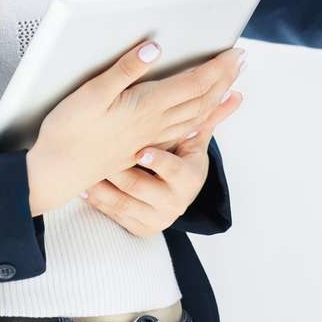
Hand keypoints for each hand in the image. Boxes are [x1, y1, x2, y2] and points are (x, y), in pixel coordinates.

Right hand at [25, 42, 245, 215]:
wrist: (55, 173)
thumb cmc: (69, 131)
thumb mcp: (93, 92)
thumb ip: (126, 70)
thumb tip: (155, 47)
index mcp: (147, 106)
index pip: (194, 83)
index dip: (218, 67)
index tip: (236, 52)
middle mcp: (154, 123)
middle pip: (200, 99)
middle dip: (224, 79)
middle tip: (242, 62)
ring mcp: (149, 138)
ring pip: (193, 117)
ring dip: (216, 100)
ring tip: (231, 87)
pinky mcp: (139, 147)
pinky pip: (180, 133)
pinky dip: (198, 123)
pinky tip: (201, 123)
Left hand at [85, 89, 244, 237]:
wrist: (176, 193)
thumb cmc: (183, 157)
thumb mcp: (196, 139)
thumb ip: (211, 115)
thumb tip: (236, 93)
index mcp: (191, 178)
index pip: (175, 170)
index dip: (158, 162)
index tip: (141, 153)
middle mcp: (175, 202)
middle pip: (143, 188)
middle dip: (122, 174)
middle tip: (103, 161)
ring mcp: (156, 217)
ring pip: (125, 203)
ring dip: (105, 188)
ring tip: (88, 173)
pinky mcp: (140, 228)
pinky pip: (114, 216)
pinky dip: (99, 202)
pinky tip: (85, 189)